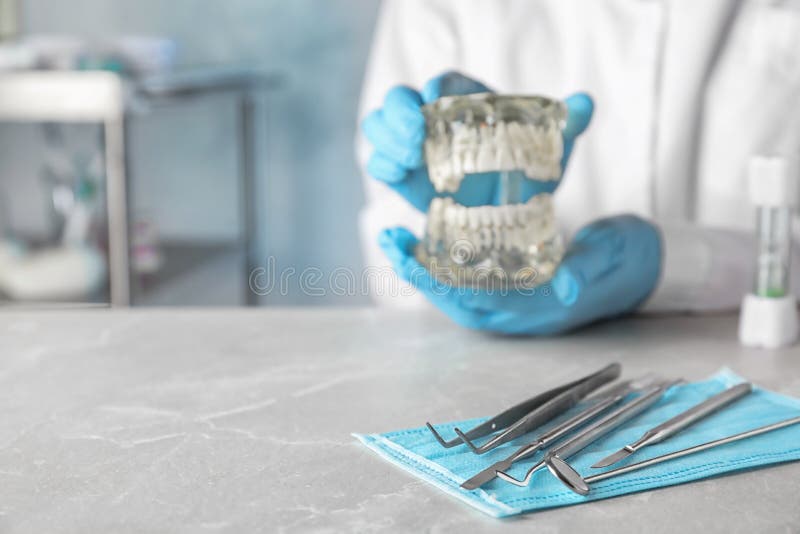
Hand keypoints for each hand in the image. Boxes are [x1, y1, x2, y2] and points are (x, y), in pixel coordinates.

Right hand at [361, 71, 593, 211]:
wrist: (512, 210)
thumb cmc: (528, 168)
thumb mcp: (552, 149)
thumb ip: (567, 125)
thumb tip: (585, 102)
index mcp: (467, 100)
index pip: (446, 83)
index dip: (437, 87)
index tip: (437, 98)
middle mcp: (434, 119)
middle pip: (399, 99)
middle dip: (398, 111)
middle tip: (415, 133)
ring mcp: (413, 148)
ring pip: (380, 128)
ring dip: (386, 138)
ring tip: (405, 159)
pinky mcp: (403, 177)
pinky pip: (380, 163)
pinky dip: (383, 165)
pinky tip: (397, 174)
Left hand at [378, 215, 661, 334]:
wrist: (642, 269)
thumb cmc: (627, 259)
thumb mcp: (610, 258)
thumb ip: (586, 269)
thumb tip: (565, 287)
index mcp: (541, 309)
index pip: (479, 299)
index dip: (442, 280)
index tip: (411, 254)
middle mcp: (521, 314)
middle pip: (457, 299)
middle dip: (420, 272)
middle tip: (391, 239)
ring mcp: (515, 306)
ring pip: (458, 294)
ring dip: (425, 270)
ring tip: (397, 239)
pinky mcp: (513, 293)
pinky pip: (468, 286)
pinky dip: (444, 267)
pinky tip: (426, 243)